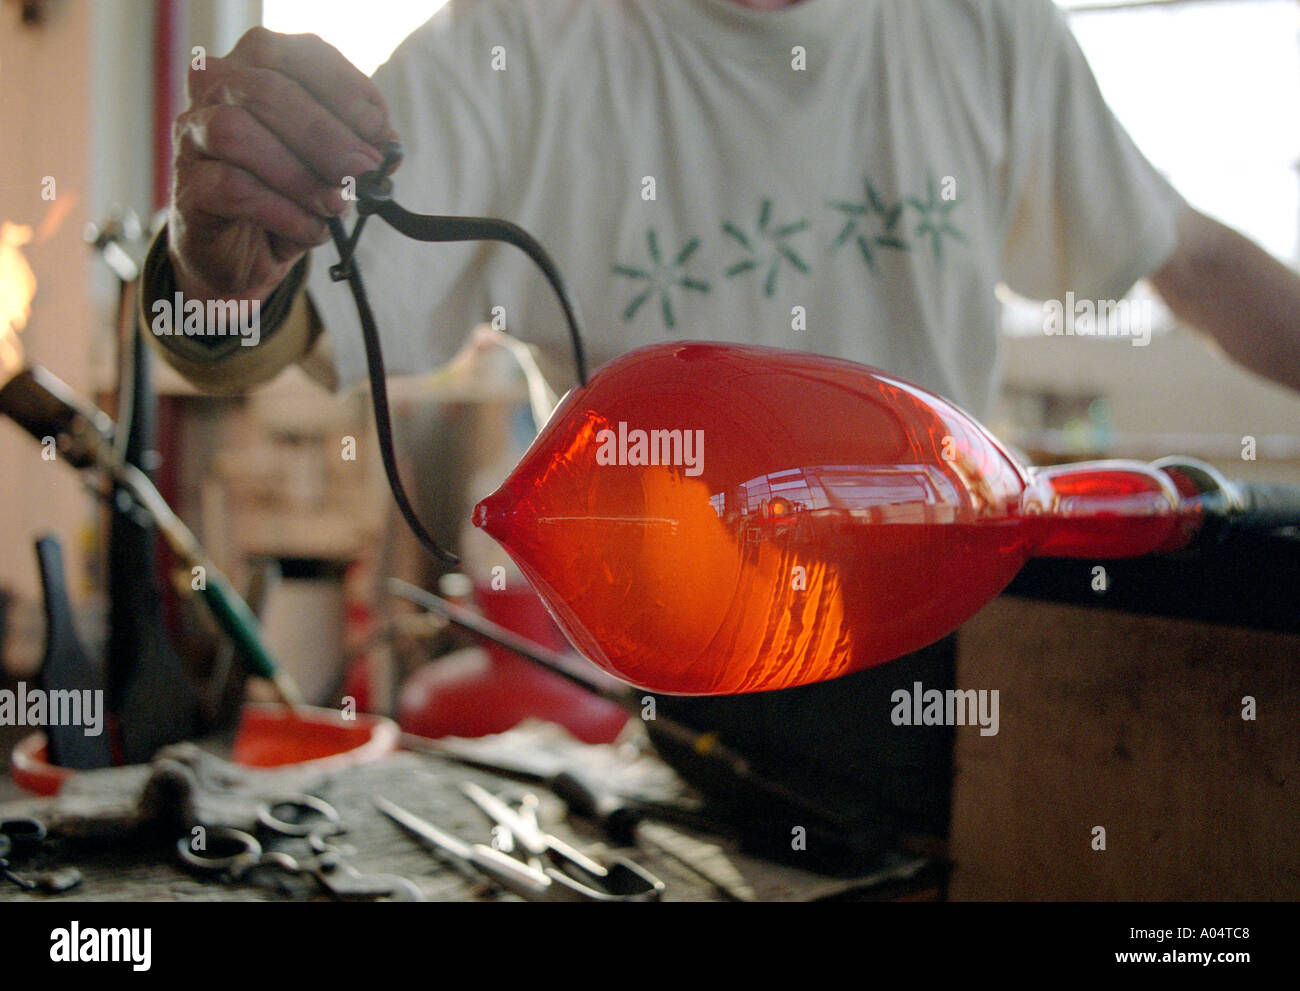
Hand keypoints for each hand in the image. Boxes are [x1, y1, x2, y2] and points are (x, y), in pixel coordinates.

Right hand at [168, 27, 397, 301]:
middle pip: (266, 89)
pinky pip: (230, 187)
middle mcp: (216, 89)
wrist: (242, 258)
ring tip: (336, 205)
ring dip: (298, 173)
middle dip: (325, 134)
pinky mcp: (187, 186)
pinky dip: (281, 210)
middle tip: (365, 170)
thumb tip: (387, 149)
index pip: (296, 53)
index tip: (378, 127)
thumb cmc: (288, 198)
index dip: (343, 87)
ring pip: (236, 131)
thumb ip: (357, 151)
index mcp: (256, 68)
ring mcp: (193, 135)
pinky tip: (311, 229)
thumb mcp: (331, 171)